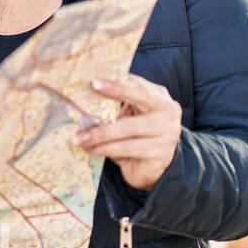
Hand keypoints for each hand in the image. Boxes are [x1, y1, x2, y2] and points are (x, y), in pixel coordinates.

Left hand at [73, 74, 182, 190]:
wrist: (151, 167)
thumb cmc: (134, 135)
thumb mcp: (127, 116)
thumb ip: (115, 103)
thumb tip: (82, 93)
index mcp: (158, 96)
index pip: (137, 84)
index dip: (116, 82)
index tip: (94, 81)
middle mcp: (168, 111)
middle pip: (140, 98)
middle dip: (115, 92)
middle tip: (90, 91)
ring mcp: (168, 132)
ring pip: (129, 128)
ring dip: (100, 133)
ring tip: (78, 137)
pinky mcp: (161, 153)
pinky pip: (128, 148)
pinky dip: (106, 148)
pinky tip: (91, 149)